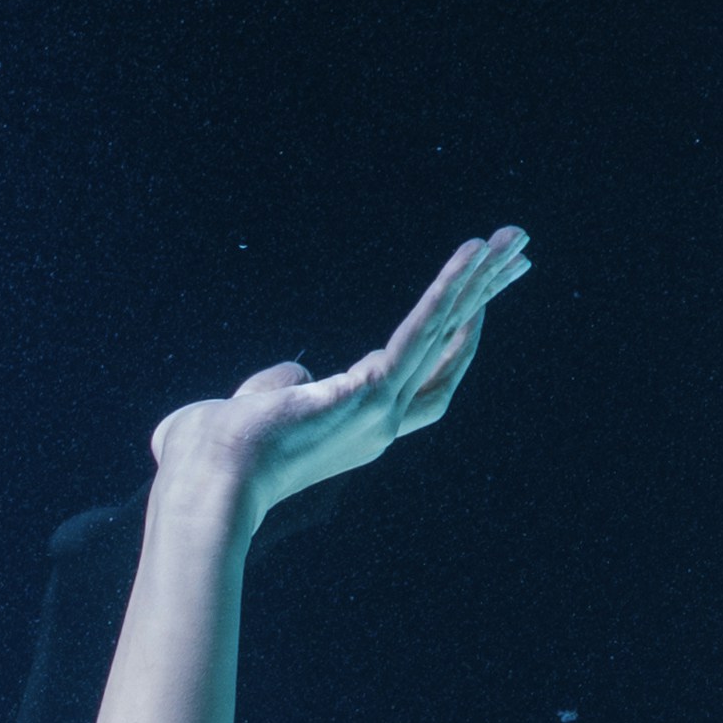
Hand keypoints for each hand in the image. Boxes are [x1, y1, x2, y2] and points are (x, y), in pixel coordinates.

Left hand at [154, 224, 529, 519]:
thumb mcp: (247, 410)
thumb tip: (286, 379)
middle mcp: (379, 423)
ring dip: (482, 282)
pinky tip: (474, 254)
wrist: (203, 482)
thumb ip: (273, 389)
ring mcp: (380, 411)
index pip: (420, 380)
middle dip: (484, 300)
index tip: (472, 303)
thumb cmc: (207, 457)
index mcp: (352, 427)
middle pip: (450, 353)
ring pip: (445, 333)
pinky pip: (421, 330)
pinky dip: (448, 289)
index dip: (452, 342)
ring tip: (515, 240)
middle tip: (519, 258)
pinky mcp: (370, 391)